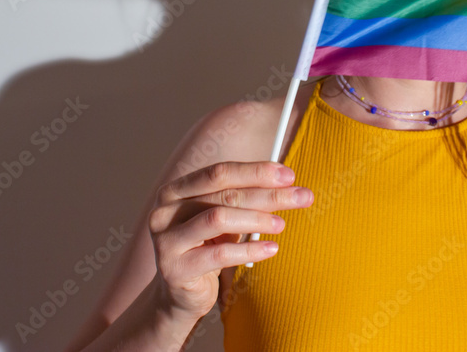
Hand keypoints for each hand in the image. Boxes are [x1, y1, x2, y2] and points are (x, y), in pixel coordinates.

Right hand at [147, 160, 312, 320]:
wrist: (183, 294)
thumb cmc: (208, 247)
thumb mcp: (223, 218)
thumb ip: (244, 197)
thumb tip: (287, 181)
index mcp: (176, 190)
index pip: (219, 173)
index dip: (256, 172)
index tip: (289, 175)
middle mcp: (164, 211)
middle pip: (223, 194)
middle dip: (267, 194)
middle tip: (301, 196)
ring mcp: (166, 240)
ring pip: (218, 219)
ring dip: (257, 218)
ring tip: (282, 224)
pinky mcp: (175, 268)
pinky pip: (219, 255)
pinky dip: (250, 249)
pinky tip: (271, 248)